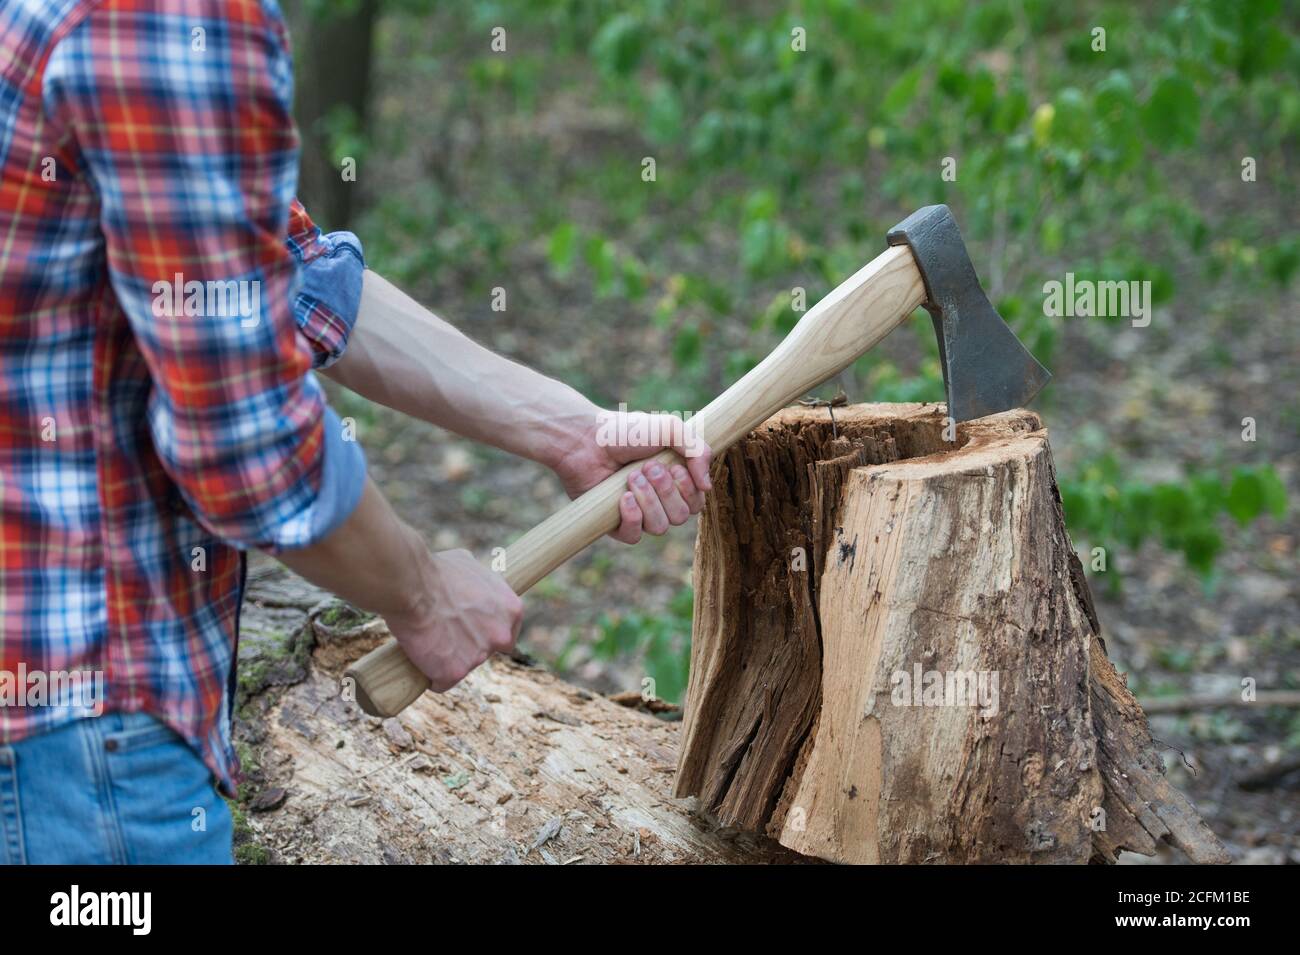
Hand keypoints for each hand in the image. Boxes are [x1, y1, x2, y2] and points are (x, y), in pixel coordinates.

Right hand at [385, 548, 522, 690]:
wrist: (412, 586)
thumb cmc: (437, 571)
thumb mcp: (471, 565)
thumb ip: (482, 582)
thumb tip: (477, 583)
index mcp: (512, 609)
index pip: (508, 634)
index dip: (488, 633)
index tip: (472, 632)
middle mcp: (501, 636)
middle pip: (487, 653)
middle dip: (470, 648)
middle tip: (446, 636)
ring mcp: (479, 657)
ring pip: (464, 667)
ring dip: (448, 659)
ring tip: (427, 639)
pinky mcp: (454, 673)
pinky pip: (441, 682)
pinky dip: (430, 675)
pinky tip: (420, 658)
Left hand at [552, 409, 713, 543]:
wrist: (586, 440)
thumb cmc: (626, 432)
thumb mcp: (671, 429)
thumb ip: (699, 450)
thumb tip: (707, 487)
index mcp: (675, 481)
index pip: (698, 502)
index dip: (687, 488)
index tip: (671, 466)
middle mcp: (660, 500)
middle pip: (682, 516)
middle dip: (665, 491)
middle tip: (646, 467)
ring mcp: (639, 513)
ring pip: (660, 528)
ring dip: (648, 501)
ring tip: (631, 477)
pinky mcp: (616, 524)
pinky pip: (635, 537)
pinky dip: (632, 517)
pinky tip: (622, 498)